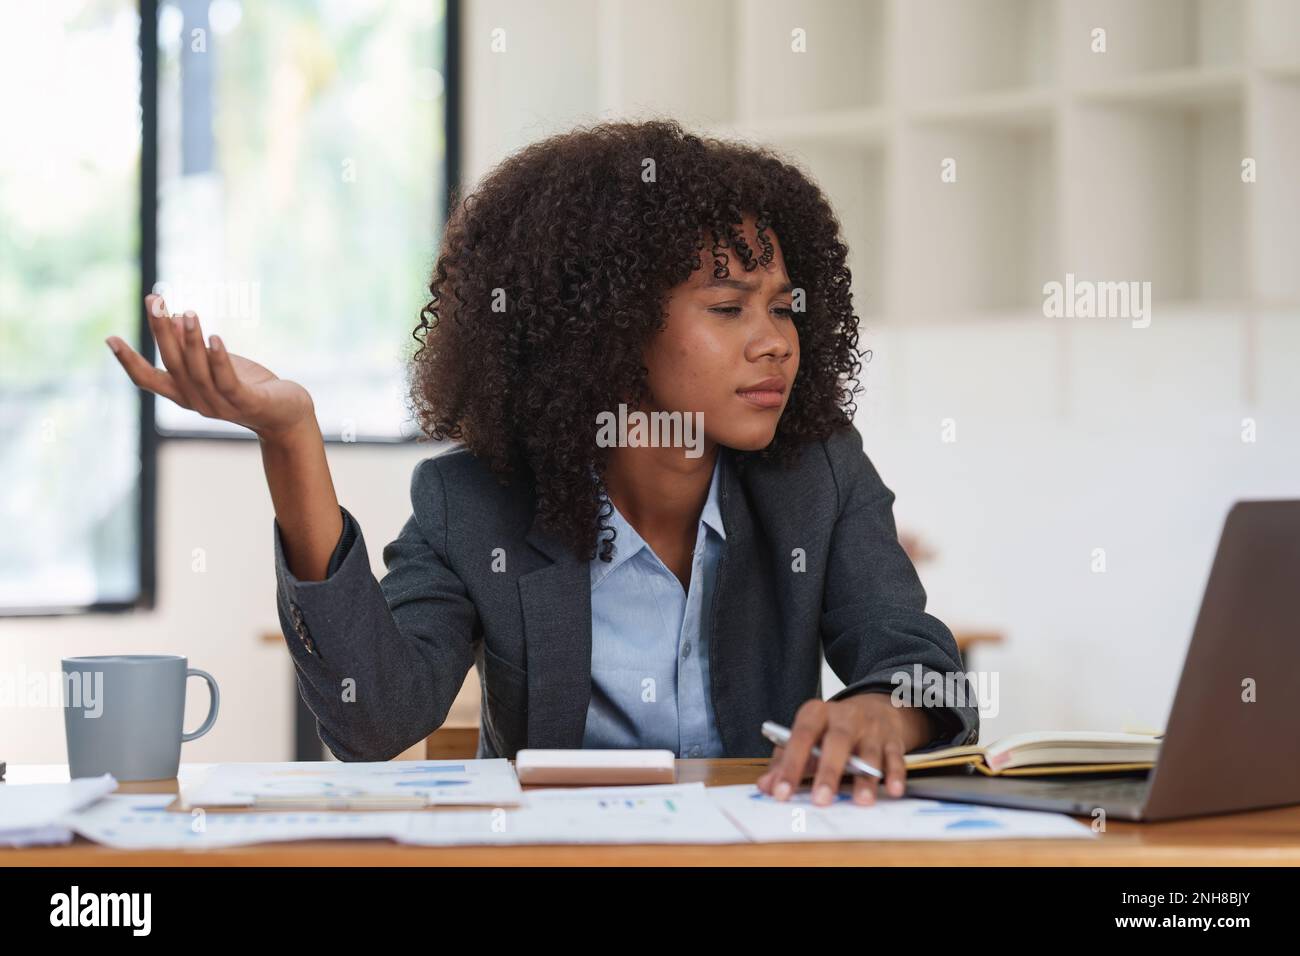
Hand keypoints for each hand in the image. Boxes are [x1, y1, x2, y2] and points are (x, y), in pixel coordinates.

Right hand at [106, 294, 314, 439]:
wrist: (286, 416)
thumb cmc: (248, 387)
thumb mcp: (215, 366)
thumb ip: (192, 348)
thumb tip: (171, 317)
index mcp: (185, 394)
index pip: (149, 380)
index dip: (129, 361)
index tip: (110, 337)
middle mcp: (197, 402)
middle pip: (172, 365)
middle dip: (160, 332)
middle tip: (154, 301)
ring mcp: (221, 405)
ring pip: (198, 371)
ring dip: (190, 340)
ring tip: (186, 311)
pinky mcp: (246, 403)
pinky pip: (227, 381)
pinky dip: (219, 359)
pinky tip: (215, 338)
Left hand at [756, 694, 936, 806]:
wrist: (874, 708)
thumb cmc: (830, 730)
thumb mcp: (806, 738)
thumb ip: (784, 761)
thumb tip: (766, 787)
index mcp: (816, 713)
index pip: (800, 737)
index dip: (790, 765)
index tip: (781, 793)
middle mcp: (845, 717)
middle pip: (836, 742)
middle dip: (829, 772)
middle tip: (821, 800)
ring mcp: (871, 728)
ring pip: (869, 752)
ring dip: (866, 778)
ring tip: (861, 801)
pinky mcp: (893, 740)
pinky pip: (896, 757)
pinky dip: (896, 774)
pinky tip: (894, 790)